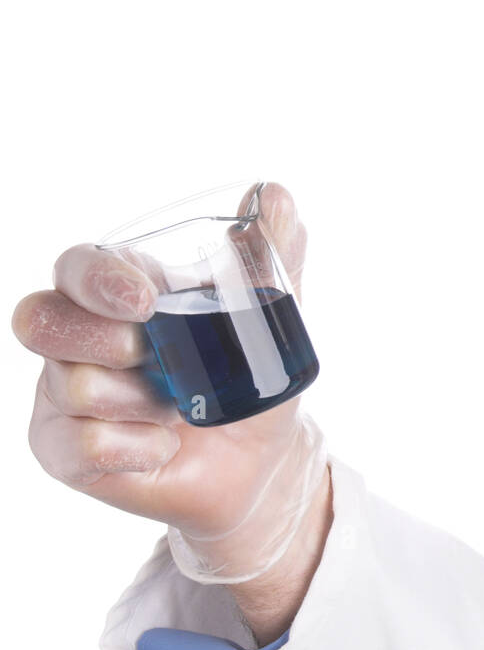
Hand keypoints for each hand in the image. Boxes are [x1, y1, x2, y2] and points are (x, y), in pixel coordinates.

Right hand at [13, 182, 331, 642]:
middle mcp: (79, 337)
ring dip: (140, 401)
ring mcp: (64, 394)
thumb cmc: (252, 374)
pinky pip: (84, 446)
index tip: (144, 299)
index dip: (99, 277)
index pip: (79, 267)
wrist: (260, 455)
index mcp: (119, 290)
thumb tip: (276, 194)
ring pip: (74, 386)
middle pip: (42, 319)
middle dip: (97, 338)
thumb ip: (272, 255)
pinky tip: (164, 444)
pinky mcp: (66, 451)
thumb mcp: (272, 315)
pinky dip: (137, 447)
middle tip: (151, 355)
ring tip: (176, 406)